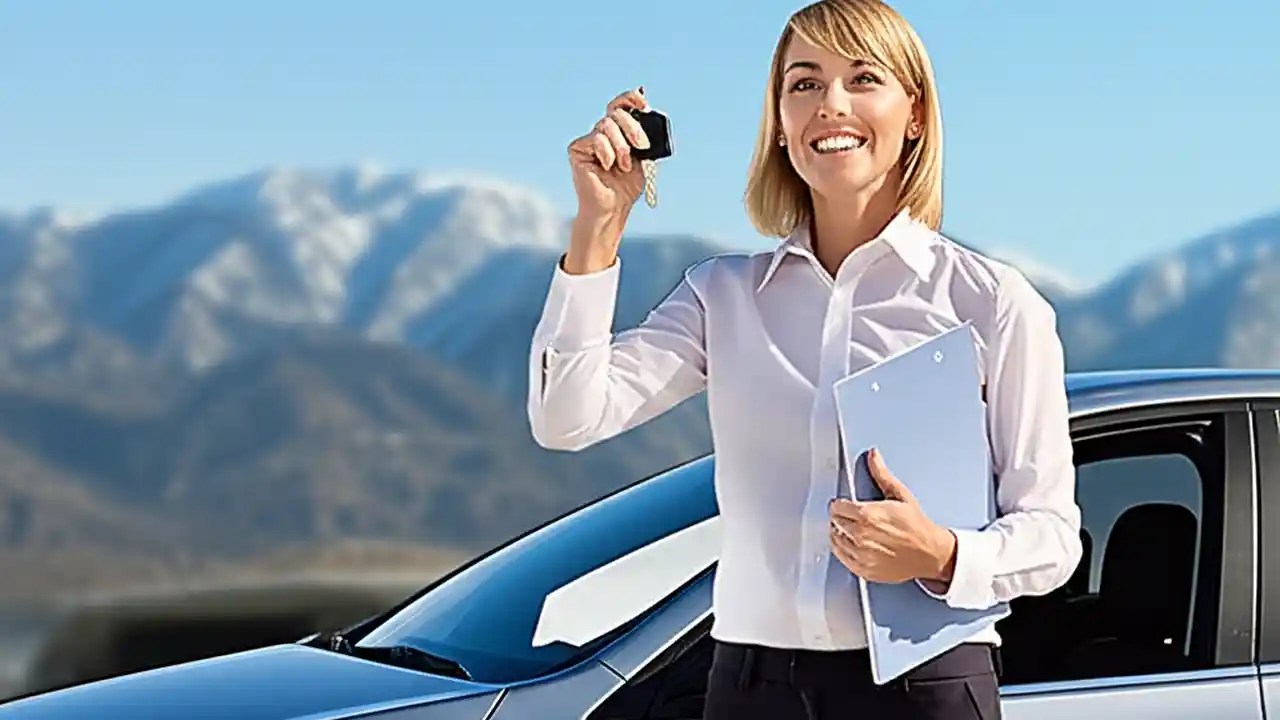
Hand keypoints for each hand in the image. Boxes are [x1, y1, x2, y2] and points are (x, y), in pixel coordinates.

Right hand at [566, 87, 650, 222]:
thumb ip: (643, 135)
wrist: (614, 207)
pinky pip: (596, 138)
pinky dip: (607, 152)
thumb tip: (646, 112)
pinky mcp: (577, 148)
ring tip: (623, 166)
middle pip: (616, 113)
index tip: (644, 104)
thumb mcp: (643, 157)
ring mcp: (589, 140)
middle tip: (641, 146)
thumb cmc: (627, 186)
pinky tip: (607, 166)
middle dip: (633, 128)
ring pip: (607, 124)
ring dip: (621, 146)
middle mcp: (602, 132)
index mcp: (618, 131)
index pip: (621, 105)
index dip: (631, 99)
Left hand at [828, 448, 956, 584]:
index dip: (840, 504)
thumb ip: (881, 474)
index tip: (844, 505)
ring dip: (839, 533)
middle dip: (840, 517)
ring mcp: (861, 555)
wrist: (930, 553)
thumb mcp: (900, 496)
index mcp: (867, 515)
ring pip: (835, 540)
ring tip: (851, 530)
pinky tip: (852, 544)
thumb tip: (873, 456)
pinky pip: (842, 558)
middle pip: (834, 523)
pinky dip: (843, 550)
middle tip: (850, 516)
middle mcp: (861, 536)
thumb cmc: (917, 526)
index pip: (836, 507)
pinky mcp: (863, 569)